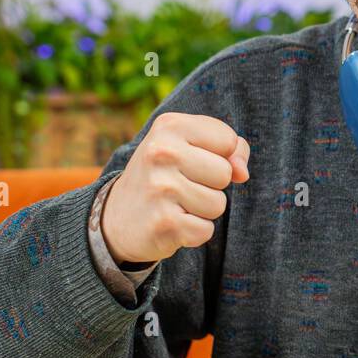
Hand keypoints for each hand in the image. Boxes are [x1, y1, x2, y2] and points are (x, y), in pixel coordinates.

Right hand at [101, 112, 250, 264]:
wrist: (115, 217)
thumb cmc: (164, 176)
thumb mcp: (190, 147)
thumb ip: (230, 150)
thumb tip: (242, 173)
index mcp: (169, 126)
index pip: (229, 141)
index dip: (221, 156)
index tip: (192, 161)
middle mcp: (161, 152)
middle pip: (225, 173)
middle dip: (211, 185)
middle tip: (180, 185)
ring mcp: (160, 188)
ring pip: (218, 204)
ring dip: (202, 210)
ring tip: (175, 204)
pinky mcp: (164, 223)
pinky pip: (206, 230)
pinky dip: (193, 232)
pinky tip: (171, 222)